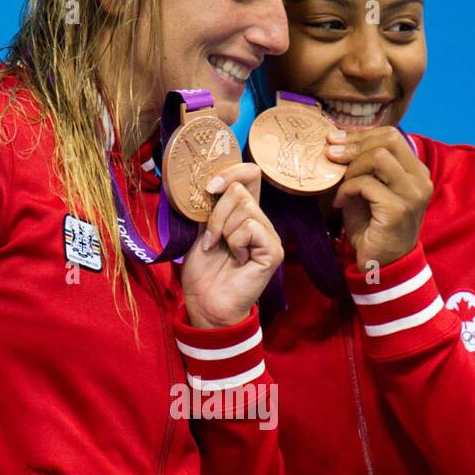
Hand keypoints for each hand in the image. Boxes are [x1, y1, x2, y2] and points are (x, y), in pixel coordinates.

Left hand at [180, 162, 283, 328]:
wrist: (206, 303)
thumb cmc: (203, 272)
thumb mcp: (201, 231)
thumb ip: (210, 207)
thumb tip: (209, 182)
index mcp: (244, 214)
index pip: (250, 175)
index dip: (232, 171)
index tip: (209, 188)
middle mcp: (260, 221)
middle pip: (240, 190)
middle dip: (216, 214)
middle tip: (210, 241)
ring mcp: (269, 235)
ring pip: (244, 208)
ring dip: (223, 230)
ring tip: (223, 251)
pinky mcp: (273, 250)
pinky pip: (250, 228)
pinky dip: (235, 242)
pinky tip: (238, 260)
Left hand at [326, 126, 432, 270]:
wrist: (381, 264)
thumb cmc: (372, 226)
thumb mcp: (367, 189)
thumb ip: (361, 165)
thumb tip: (336, 139)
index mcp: (416, 171)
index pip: (392, 136)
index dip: (361, 134)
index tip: (336, 139)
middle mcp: (420, 180)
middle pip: (388, 140)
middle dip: (354, 144)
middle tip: (331, 154)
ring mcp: (412, 194)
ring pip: (379, 158)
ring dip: (352, 168)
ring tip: (340, 184)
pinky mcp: (398, 209)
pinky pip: (366, 184)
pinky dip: (347, 190)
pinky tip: (339, 203)